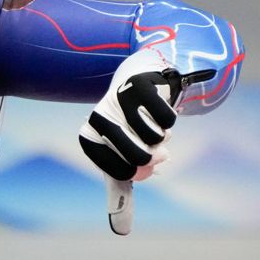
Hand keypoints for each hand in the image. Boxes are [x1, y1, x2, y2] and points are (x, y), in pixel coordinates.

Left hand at [78, 50, 179, 180]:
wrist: (137, 88)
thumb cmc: (128, 124)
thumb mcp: (123, 147)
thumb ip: (131, 167)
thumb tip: (145, 172)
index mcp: (90, 135)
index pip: (112, 168)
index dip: (131, 173)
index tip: (139, 169)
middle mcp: (99, 117)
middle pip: (135, 155)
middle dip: (151, 159)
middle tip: (159, 155)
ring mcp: (118, 100)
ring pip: (154, 137)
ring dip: (161, 137)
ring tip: (154, 128)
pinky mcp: (139, 86)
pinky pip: (165, 118)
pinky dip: (168, 122)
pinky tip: (160, 115)